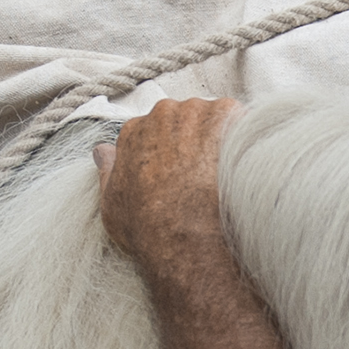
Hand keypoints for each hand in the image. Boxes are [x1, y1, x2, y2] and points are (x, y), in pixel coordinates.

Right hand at [94, 98, 238, 275]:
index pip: (153, 130)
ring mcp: (195, 112)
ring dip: (220, 138)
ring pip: (212, 118)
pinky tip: (246, 163)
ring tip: (227, 172)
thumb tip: (102, 151)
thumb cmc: (149, 228)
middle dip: (195, 141)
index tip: (180, 171)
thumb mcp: (113, 206)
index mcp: (134, 132)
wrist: (188, 237)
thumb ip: (107, 173)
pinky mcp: (227, 115)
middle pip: (183, 120)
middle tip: (206, 174)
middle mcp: (162, 114)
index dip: (169, 152)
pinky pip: (241, 119)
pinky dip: (245, 137)